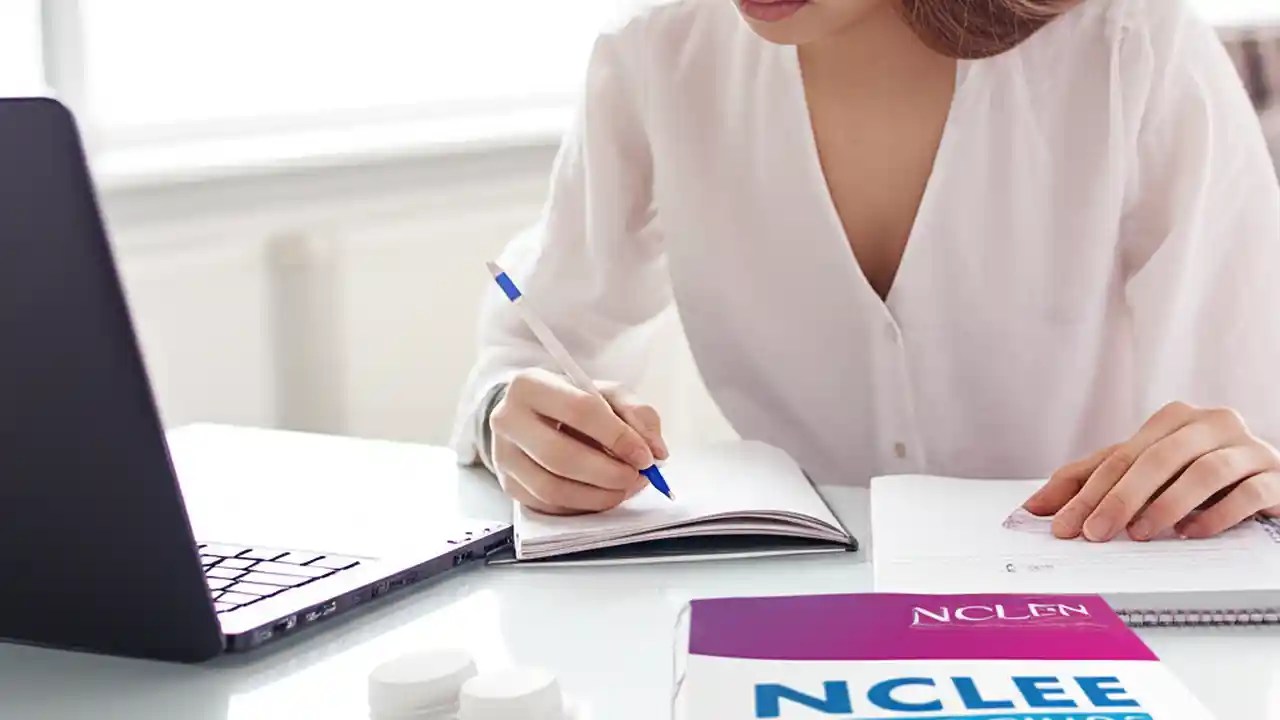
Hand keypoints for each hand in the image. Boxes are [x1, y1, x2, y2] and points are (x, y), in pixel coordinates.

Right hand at [489, 368, 668, 515]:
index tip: (645, 456)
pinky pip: (549, 506)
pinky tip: (602, 494)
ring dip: (598, 495)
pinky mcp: (508, 486)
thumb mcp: (606, 394)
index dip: (618, 437)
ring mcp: (503, 456)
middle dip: (608, 473)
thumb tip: (656, 451)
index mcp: (530, 385)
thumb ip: (637, 414)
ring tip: (625, 488)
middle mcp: (508, 420)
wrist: (529, 414)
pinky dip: (583, 506)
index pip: (580, 410)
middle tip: (637, 477)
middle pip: (561, 456)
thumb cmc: (571, 402)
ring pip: (552, 489)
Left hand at [1024, 402, 1279, 541]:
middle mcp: (1213, 423)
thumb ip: (1089, 484)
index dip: (1088, 493)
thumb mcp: (1141, 474)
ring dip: (1167, 506)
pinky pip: (1249, 493)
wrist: (1267, 480)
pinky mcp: (1277, 475)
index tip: (1064, 527)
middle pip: (1159, 458)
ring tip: (1141, 535)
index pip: (1122, 457)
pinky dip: (1217, 515)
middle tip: (1096, 534)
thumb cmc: (1195, 477)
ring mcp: (1249, 448)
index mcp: (1175, 419)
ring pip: (1205, 471)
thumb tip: (1034, 508)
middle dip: (1121, 499)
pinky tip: (1193, 534)